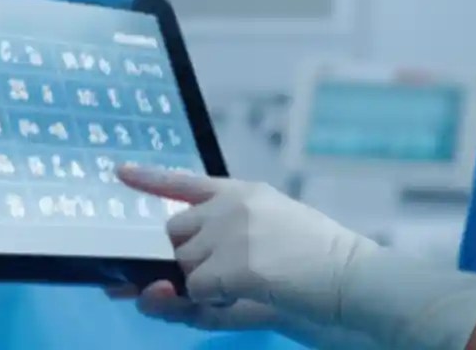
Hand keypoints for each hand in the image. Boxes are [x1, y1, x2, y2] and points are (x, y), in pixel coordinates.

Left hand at [118, 166, 377, 327]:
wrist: (356, 280)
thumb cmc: (318, 271)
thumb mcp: (267, 250)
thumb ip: (207, 268)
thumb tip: (146, 292)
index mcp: (245, 193)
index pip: (186, 181)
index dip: (149, 178)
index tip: (119, 172)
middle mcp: (232, 206)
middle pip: (173, 233)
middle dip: (186, 259)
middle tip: (225, 277)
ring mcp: (232, 232)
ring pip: (183, 266)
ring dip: (206, 286)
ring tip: (254, 284)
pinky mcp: (235, 264)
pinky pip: (197, 292)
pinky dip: (217, 303)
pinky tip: (253, 293)